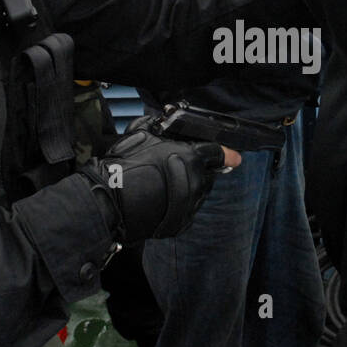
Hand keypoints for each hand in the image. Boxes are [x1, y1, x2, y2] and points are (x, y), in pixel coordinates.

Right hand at [80, 130, 237, 241]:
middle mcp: (197, 182)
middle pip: (207, 174)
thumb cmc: (125, 167)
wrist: (110, 203)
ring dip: (189, 187)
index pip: (218, 153)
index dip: (226, 153)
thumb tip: (162, 124)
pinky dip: (180, 205)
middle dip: (197, 170)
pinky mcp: (183, 222)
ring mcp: (191, 205)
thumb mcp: (142, 135)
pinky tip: (160, 201)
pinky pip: (188, 210)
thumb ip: (159, 128)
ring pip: (199, 193)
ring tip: (163, 185)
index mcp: (192, 158)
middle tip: (175, 168)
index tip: (235, 156)